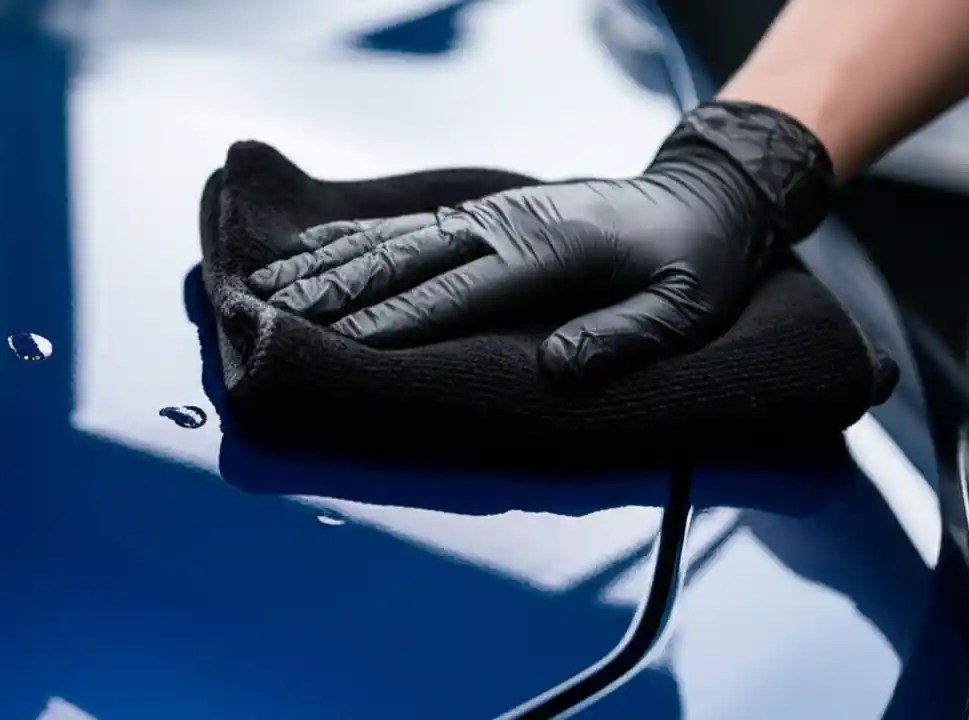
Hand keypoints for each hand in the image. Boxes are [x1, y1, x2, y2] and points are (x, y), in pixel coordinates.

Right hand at [247, 101, 834, 382]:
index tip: (334, 338)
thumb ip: (622, 337)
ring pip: (394, 239)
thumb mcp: (684, 308)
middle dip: (335, 290)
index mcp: (550, 251)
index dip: (393, 318)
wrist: (700, 196)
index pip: (456, 293)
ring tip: (268, 282)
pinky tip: (314, 247)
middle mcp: (507, 226)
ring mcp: (491, 214)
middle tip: (272, 315)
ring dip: (328, 261)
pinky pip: (409, 224)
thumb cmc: (693, 261)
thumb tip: (555, 368)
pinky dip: (354, 235)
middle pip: (405, 260)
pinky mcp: (486, 213)